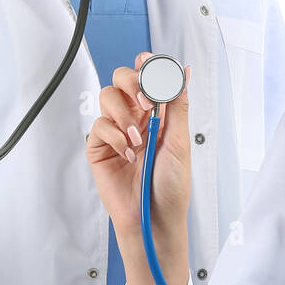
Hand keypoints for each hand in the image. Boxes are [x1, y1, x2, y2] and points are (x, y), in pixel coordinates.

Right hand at [86, 53, 191, 284]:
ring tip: (138, 139)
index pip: (146, 77)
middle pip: (121, 79)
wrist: (153, 220)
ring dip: (122, 113)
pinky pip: (98, 126)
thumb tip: (186, 71)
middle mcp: (135, 118)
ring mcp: (115, 132)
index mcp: (158, 113)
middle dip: (131, 83)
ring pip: (106, 97)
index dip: (146, 66)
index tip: (148, 64)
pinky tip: (128, 154)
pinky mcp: (99, 149)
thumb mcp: (180, 142)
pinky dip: (114, 136)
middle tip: (144, 102)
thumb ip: (178, 104)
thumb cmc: (171, 186)